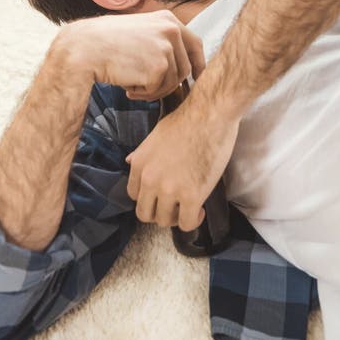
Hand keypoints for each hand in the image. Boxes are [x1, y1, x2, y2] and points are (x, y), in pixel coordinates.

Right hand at [64, 10, 204, 100]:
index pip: (194, 44)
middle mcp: (171, 30)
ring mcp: (166, 48)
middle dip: (168, 84)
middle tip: (145, 88)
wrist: (84, 49)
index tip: (196, 79)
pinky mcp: (159, 67)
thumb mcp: (139, 31)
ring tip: (131, 84)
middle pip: (185, 68)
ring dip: (153, 90)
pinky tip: (127, 86)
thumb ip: (160, 41)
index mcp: (167, 19)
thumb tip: (180, 66)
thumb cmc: (105, 42)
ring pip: (173, 82)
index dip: (198, 64)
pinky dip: (143, 94)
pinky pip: (158, 90)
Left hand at [126, 94, 239, 228]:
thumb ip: (142, 153)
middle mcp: (149, 179)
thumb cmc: (187, 120)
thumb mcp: (155, 135)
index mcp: (139, 164)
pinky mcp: (191, 196)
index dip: (149, 198)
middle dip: (160, 213)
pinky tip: (200, 208)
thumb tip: (130, 161)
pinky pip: (186, 224)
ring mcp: (169, 189)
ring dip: (177, 217)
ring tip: (189, 205)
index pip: (134, 196)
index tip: (162, 195)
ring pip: (165, 221)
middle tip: (175, 206)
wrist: (210, 115)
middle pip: (145, 214)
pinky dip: (193, 220)